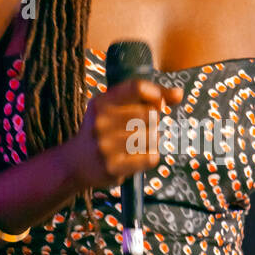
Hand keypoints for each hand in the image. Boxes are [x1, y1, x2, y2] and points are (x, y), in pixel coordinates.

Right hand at [67, 77, 183, 193]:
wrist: (75, 163)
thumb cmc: (104, 132)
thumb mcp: (116, 109)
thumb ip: (148, 98)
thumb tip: (179, 93)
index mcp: (101, 103)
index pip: (137, 88)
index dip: (156, 94)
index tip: (160, 104)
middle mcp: (100, 122)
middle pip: (149, 114)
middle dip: (155, 121)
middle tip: (144, 128)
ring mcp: (105, 145)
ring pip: (152, 136)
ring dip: (153, 140)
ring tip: (140, 144)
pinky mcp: (113, 167)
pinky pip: (150, 157)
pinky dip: (152, 156)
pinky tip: (140, 156)